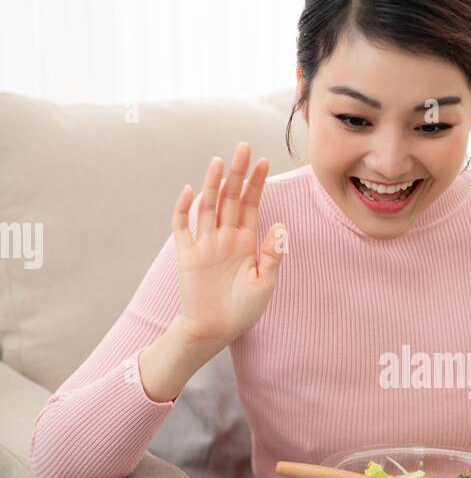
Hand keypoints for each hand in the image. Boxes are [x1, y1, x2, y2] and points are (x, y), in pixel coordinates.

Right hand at [172, 142, 287, 347]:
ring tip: (219, 161)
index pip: (251, 204)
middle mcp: (225, 237)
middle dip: (236, 173)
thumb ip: (272, 255)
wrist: (215, 330)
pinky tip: (190, 191)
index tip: (264, 161)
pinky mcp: (187, 256)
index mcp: (246, 241)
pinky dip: (183, 209)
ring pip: (208, 207)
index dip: (257, 183)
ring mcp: (205, 244)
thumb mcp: (265, 283)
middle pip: (230, 198)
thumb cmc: (243, 310)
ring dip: (212, 184)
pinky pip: (182, 228)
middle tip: (242, 147)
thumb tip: (280, 226)